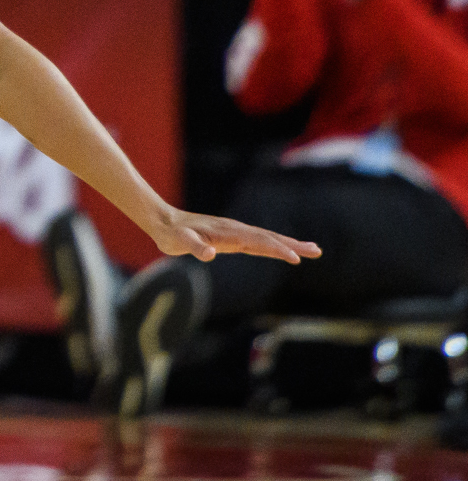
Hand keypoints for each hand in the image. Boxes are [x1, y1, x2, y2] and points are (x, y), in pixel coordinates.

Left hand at [143, 206, 319, 263]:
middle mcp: (235, 230)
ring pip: (267, 239)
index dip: (277, 249)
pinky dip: (273, 246)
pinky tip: (281, 250)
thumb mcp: (179, 242)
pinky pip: (258, 243)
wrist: (163, 222)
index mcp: (228, 233)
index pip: (258, 242)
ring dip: (289, 244)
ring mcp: (235, 233)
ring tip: (311, 250)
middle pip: (270, 238)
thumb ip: (194, 247)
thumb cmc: (171, 234)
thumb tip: (209, 254)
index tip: (295, 257)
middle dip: (293, 245)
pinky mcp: (231, 238)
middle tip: (317, 251)